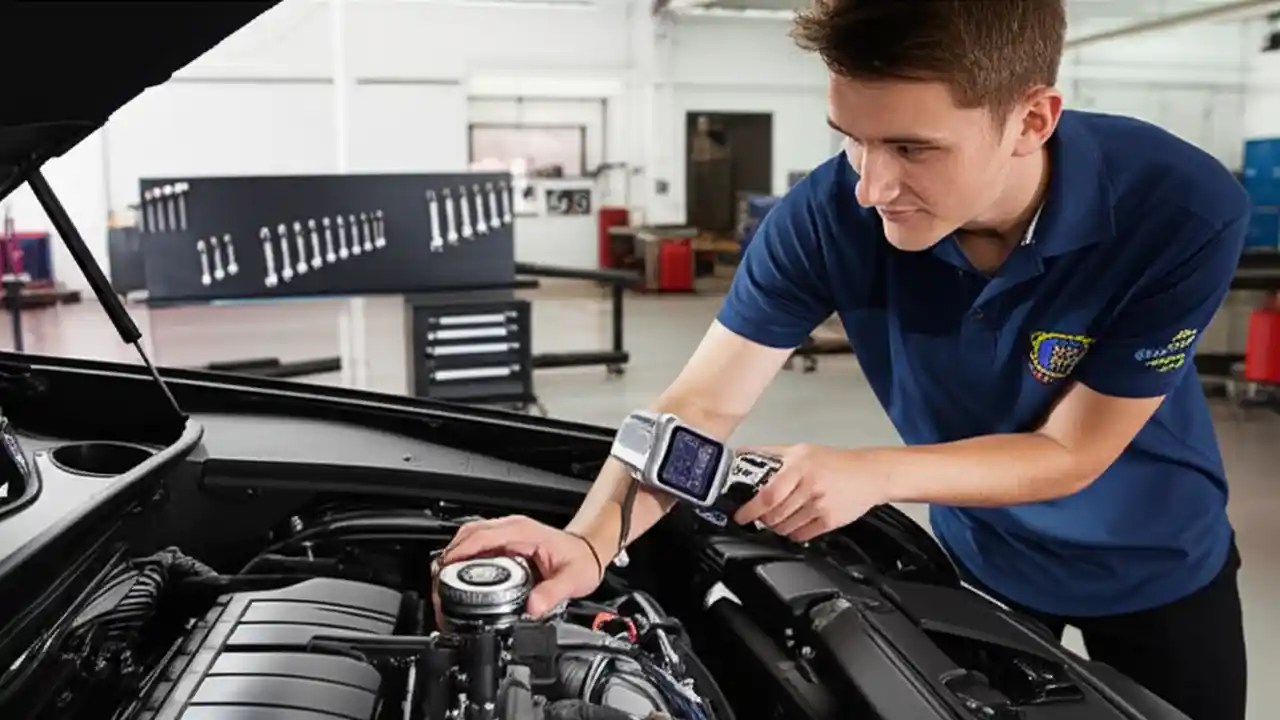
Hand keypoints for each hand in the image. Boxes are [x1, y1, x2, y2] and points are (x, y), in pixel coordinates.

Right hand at [433, 515, 603, 622]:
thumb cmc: (580, 560)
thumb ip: (552, 594)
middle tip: (438, 583)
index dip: (458, 553)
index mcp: (521, 532)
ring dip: (452, 557)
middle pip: (467, 535)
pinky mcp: (504, 543)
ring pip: (468, 539)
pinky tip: (458, 577)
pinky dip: (463, 559)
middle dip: (448, 557)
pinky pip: (476, 546)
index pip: (480, 536)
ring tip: (443, 583)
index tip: (444, 570)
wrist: (587, 552)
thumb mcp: (571, 580)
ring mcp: (506, 534)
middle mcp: (510, 529)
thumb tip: (532, 608)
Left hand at [733, 444, 889, 542]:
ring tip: (779, 517)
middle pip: (774, 515)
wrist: (869, 474)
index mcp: (800, 468)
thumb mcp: (801, 450)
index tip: (740, 516)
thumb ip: (771, 453)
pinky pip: (802, 535)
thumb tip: (742, 453)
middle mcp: (810, 487)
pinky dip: (793, 534)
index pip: (768, 495)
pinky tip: (795, 523)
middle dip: (762, 519)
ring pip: (786, 528)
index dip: (750, 510)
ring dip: (776, 527)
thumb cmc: (835, 462)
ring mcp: (821, 506)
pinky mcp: (830, 521)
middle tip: (760, 516)